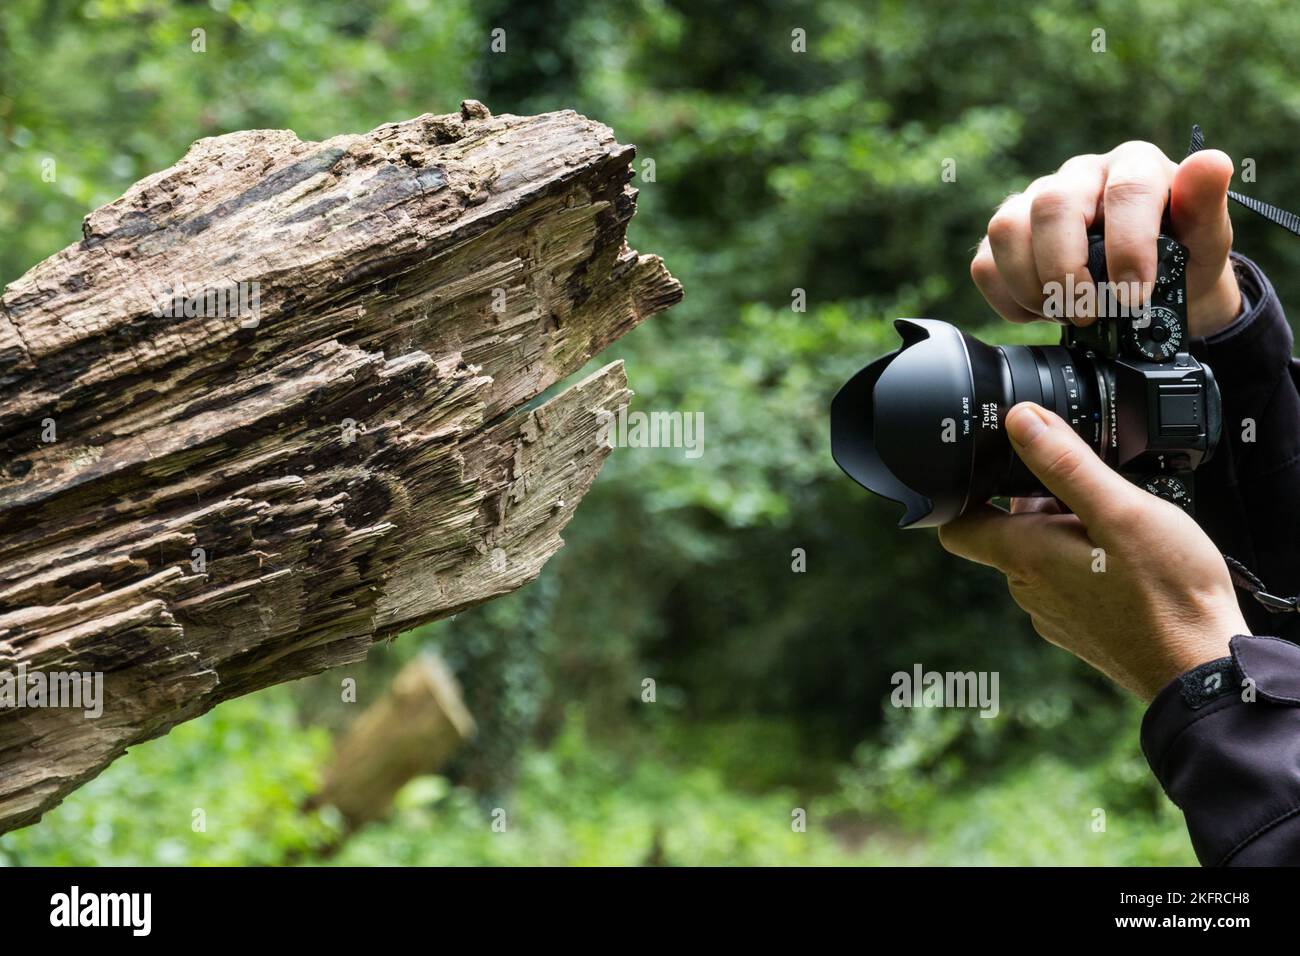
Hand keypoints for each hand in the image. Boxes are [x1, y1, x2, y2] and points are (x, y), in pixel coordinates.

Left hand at [938, 403, 1248, 700]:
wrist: (1202, 669)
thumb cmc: (1167, 594)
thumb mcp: (1120, 510)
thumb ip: (1065, 463)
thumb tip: (1020, 421)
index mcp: (1024, 555)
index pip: (957, 525)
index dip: (963, 495)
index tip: (991, 471)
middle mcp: (1028, 588)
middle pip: (1010, 532)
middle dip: (1041, 504)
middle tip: (1092, 493)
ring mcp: (1053, 613)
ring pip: (1043, 555)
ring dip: (1071, 531)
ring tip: (1120, 527)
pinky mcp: (1081, 628)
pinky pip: (1070, 581)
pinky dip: (1090, 561)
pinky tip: (1130, 560)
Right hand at [971, 141, 1241, 337]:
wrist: (1153, 294)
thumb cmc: (1181, 262)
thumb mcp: (1208, 241)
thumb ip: (1207, 205)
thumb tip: (1210, 164)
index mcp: (1134, 166)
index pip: (1125, 190)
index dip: (1128, 246)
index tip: (1134, 296)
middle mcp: (1080, 176)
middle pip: (1052, 205)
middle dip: (1066, 270)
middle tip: (1088, 313)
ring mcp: (1036, 202)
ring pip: (1007, 229)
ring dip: (1030, 285)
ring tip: (1062, 313)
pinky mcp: (1009, 236)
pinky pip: (984, 262)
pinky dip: (1007, 298)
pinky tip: (1039, 311)